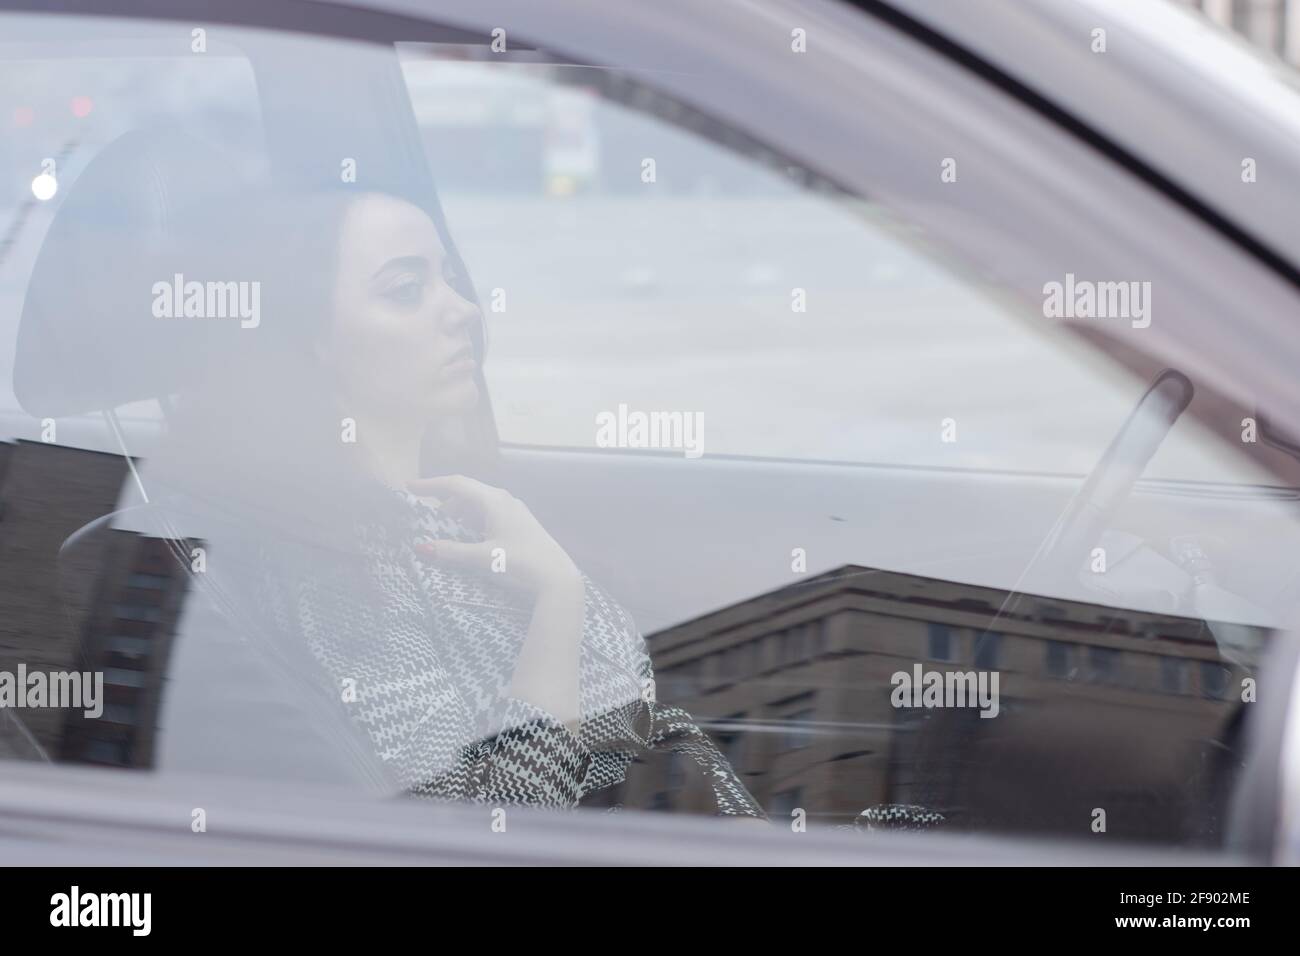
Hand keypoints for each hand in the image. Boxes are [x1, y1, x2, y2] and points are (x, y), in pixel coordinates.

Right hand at [406, 475, 580, 595]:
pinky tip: (472, 540)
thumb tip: (422, 547)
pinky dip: (474, 523)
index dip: (431, 484)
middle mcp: (505, 500)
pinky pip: (490, 516)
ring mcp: (515, 512)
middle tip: (429, 522)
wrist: (558, 579)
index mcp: (494, 500)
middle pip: (467, 493)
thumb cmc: (521, 564)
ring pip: (479, 505)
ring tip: (449, 533)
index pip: (456, 484)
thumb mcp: (483, 558)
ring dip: (460, 515)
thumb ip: (452, 552)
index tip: (410, 487)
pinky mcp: (520, 525)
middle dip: (445, 504)